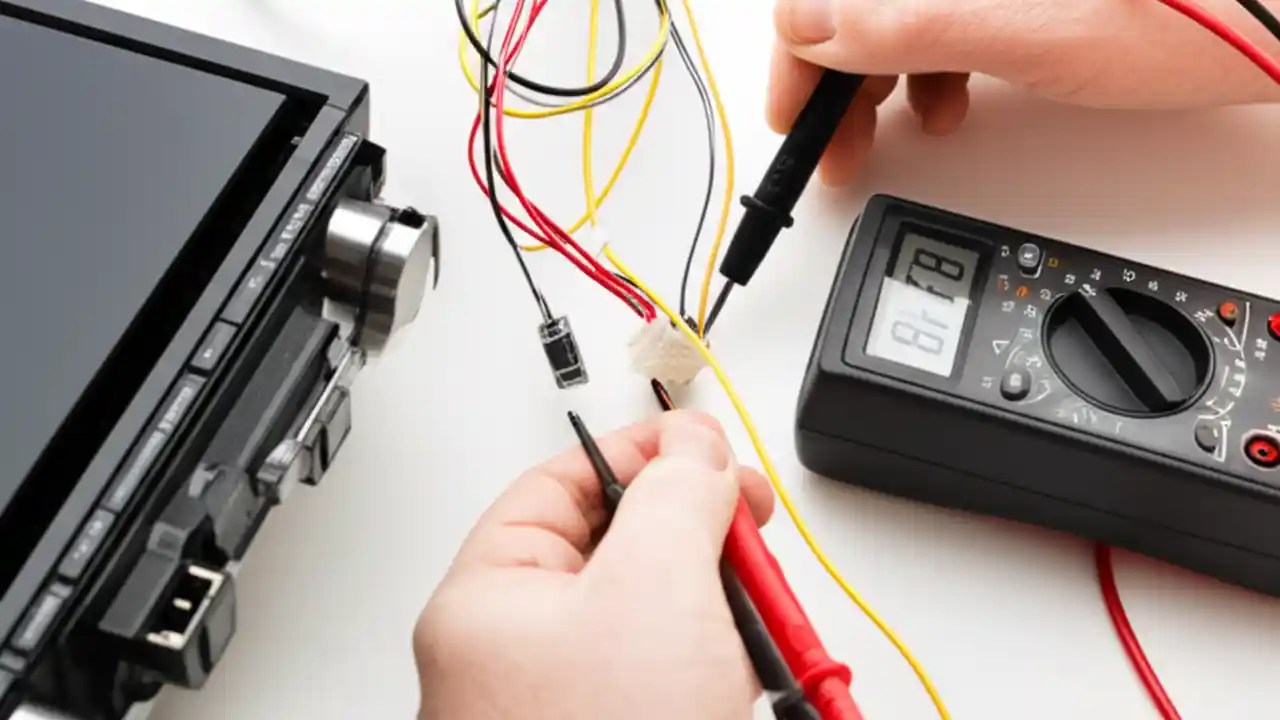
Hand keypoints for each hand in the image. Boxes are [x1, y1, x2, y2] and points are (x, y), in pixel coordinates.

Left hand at [414, 411, 776, 719]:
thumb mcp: (654, 591)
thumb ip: (675, 496)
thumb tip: (691, 444)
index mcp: (486, 601)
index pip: (559, 484)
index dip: (638, 451)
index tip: (700, 442)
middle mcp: (514, 650)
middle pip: (611, 543)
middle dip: (690, 526)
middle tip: (744, 518)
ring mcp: (561, 695)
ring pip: (647, 608)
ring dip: (713, 595)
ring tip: (758, 607)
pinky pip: (664, 666)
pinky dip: (712, 654)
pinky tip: (746, 660)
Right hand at [769, 0, 1279, 184]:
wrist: (1271, 22)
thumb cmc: (1186, 20)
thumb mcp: (1030, 34)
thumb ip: (911, 26)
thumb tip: (812, 27)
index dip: (800, 55)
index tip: (797, 115)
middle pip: (854, 6)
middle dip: (835, 78)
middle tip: (837, 145)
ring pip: (892, 20)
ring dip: (878, 80)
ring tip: (893, 133)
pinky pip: (939, 23)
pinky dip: (927, 69)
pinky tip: (946, 104)